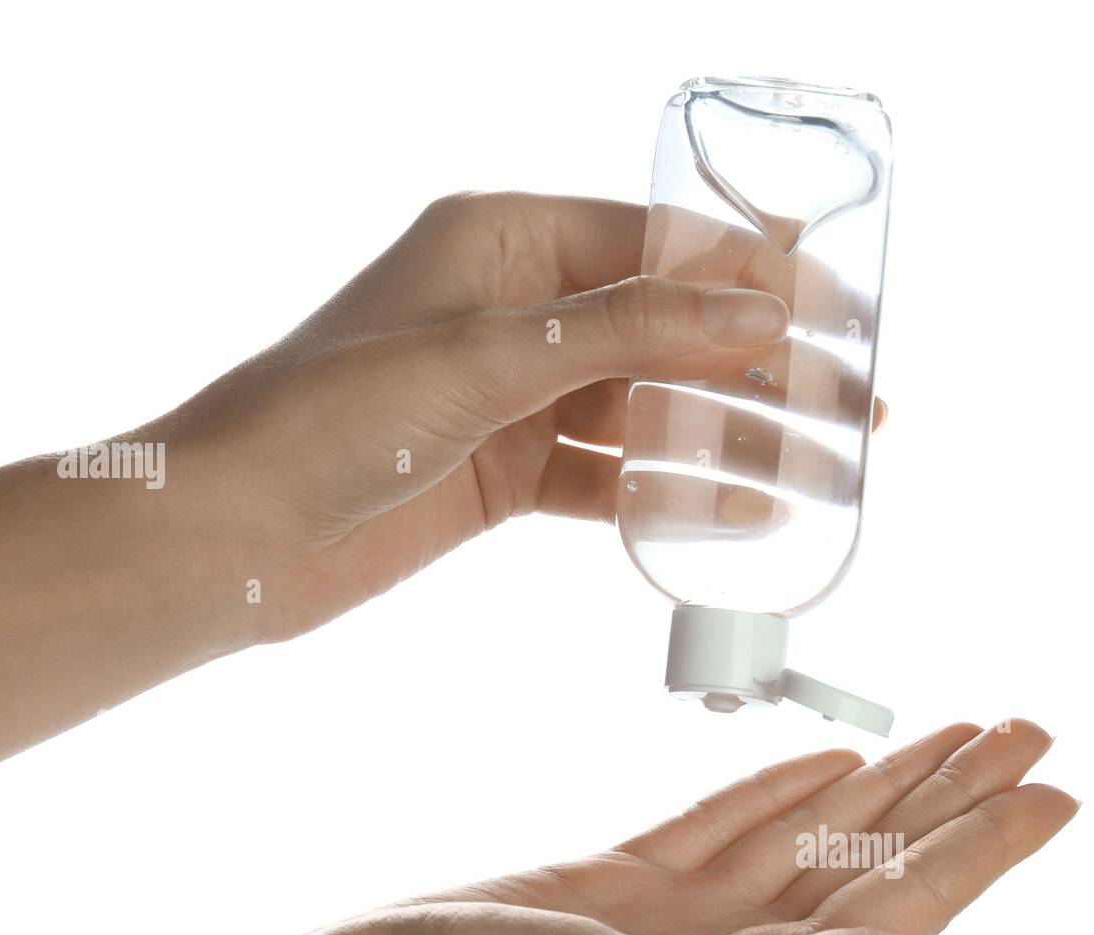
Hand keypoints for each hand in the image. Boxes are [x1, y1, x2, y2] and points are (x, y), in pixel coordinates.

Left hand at [0, 190, 881, 795]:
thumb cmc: (328, 419)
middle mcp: (515, 310)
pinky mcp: (504, 473)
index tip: (843, 317)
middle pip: (668, 332)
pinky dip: (669, 496)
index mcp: (504, 241)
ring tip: (823, 474)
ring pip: (648, 412)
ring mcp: (513, 397)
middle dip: (764, 371)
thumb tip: (752, 309)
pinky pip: (609, 478)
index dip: (757, 281)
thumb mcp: (487, 357)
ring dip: (732, 441)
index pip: (661, 246)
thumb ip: (622, 331)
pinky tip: (740, 515)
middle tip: (858, 408)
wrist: (235, 535)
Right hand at [307, 719, 1074, 934]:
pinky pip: (732, 824)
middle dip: (955, 802)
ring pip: (811, 836)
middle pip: (874, 866)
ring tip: (955, 731)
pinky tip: (834, 761)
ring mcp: (685, 920)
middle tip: (1028, 733)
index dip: (983, 851)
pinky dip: (785, 789)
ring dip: (885, 783)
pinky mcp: (631, 880)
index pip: (904, 911)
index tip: (1054, 794)